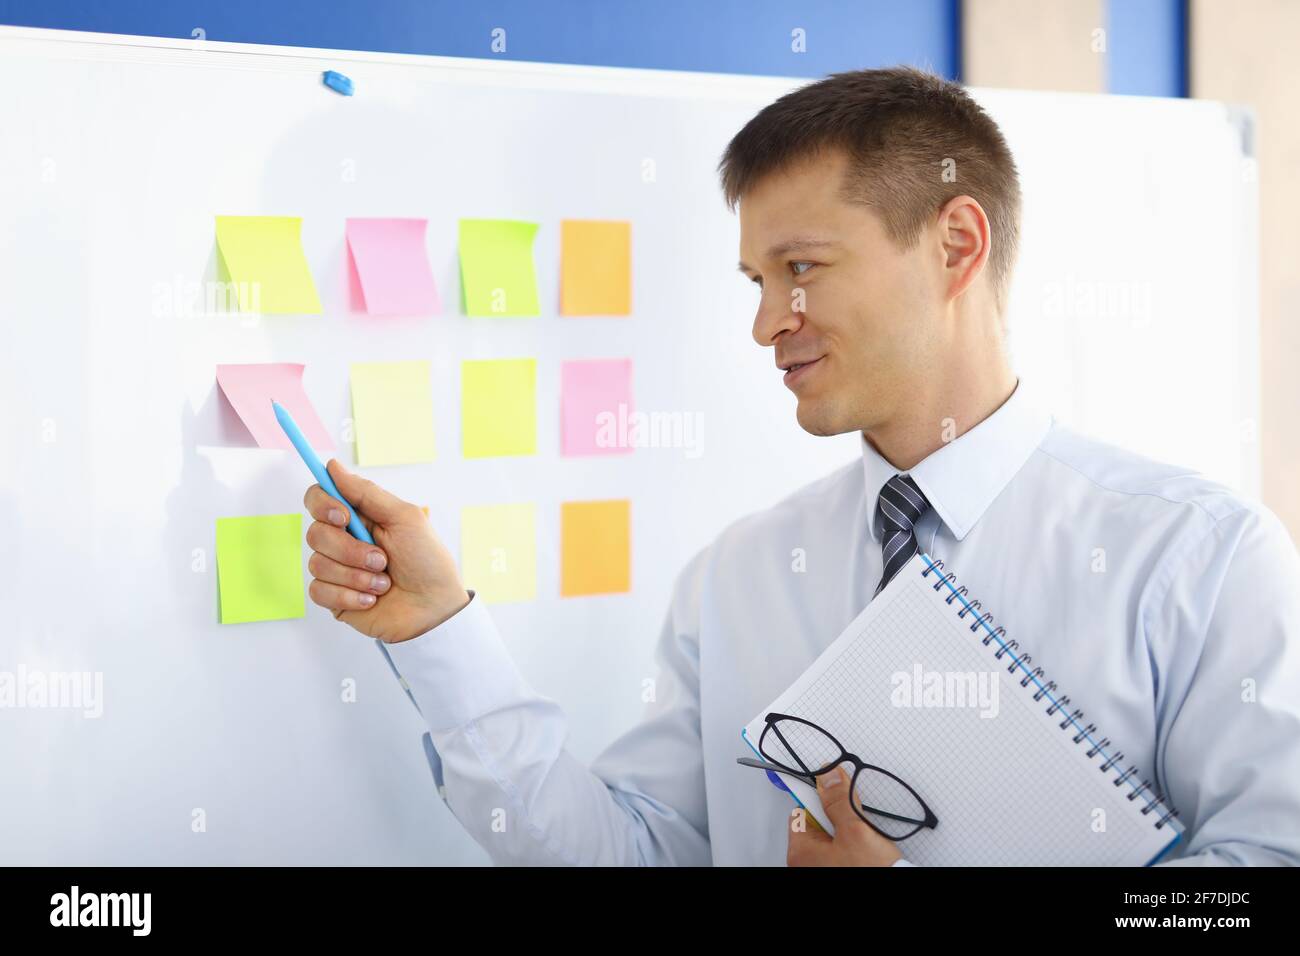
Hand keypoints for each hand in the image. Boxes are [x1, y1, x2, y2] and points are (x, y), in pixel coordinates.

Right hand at [304, 459, 469, 643]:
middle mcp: (344, 540)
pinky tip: (372, 600)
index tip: (343, 517)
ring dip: (355, 575)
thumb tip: (332, 466)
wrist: (435, 609)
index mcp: (359, 517)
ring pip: (316, 563)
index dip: (323, 504)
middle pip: (315, 533)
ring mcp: (337, 570)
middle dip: (350, 550)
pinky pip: (319, 591)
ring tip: (383, 583)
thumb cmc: (427, 561)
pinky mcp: (335, 598)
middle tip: (381, 560)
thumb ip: (366, 492)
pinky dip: (349, 596)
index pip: (319, 498)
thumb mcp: (404, 518)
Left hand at [786, 766, 903, 865]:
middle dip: (838, 818)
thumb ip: (839, 800)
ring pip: (832, 836)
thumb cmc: (871, 872)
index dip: (820, 799)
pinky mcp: (838, 868)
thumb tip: (828, 775)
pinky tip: (867, 851)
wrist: (897, 887)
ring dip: (849, 831)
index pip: (801, 811)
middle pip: (817, 823)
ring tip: (865, 841)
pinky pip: (841, 850)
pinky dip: (854, 845)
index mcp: (800, 852)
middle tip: (856, 824)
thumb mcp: (856, 830)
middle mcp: (806, 863)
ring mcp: (822, 867)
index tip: (836, 791)